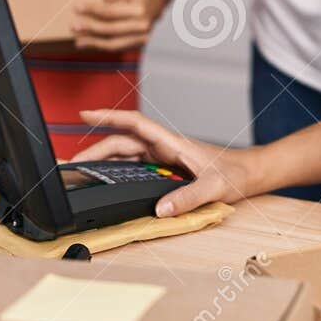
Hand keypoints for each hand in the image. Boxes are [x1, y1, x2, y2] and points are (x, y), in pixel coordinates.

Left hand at [70, 0, 154, 51]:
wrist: (157, 2)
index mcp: (140, 9)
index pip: (111, 12)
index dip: (93, 10)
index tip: (77, 7)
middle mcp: (142, 26)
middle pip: (111, 29)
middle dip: (90, 28)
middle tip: (73, 25)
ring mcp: (141, 38)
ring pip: (113, 43)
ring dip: (93, 42)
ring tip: (77, 40)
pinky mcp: (138, 45)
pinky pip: (116, 48)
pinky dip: (100, 47)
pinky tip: (87, 44)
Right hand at [73, 108, 262, 216]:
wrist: (248, 175)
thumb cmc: (235, 174)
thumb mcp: (214, 187)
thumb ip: (189, 198)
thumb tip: (162, 208)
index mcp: (172, 143)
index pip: (135, 124)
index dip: (110, 116)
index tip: (86, 112)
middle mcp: (164, 147)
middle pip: (123, 141)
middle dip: (96, 147)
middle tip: (72, 162)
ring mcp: (162, 158)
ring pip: (126, 153)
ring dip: (103, 159)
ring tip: (81, 171)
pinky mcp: (164, 169)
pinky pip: (134, 166)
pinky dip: (116, 169)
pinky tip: (105, 178)